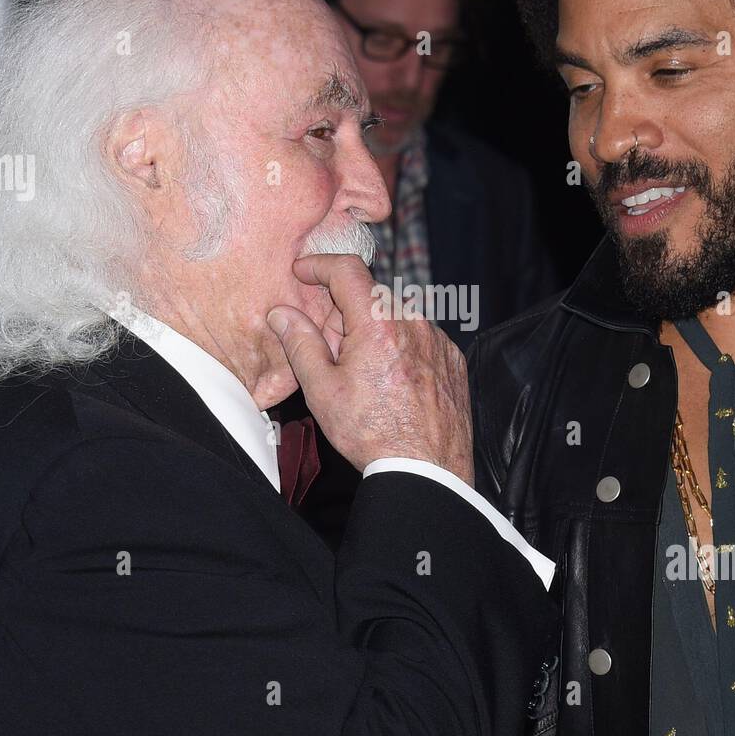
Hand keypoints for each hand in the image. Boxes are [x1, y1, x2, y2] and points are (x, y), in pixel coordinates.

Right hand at [267, 255, 474, 484]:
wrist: (427, 471)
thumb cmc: (372, 433)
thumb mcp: (322, 390)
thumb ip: (300, 344)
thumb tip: (282, 314)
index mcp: (379, 322)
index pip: (346, 269)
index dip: (319, 265)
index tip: (303, 272)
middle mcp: (414, 321)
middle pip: (369, 299)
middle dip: (343, 318)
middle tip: (330, 357)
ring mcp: (438, 339)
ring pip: (394, 319)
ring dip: (373, 334)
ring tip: (364, 380)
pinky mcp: (452, 358)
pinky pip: (419, 339)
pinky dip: (399, 350)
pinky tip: (391, 386)